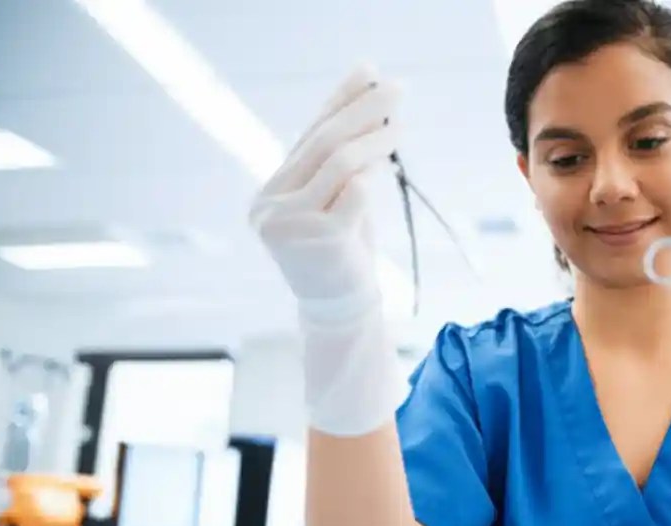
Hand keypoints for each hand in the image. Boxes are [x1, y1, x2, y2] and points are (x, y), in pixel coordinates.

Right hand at [249, 64, 400, 323]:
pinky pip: (354, 193)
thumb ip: (341, 156)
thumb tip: (365, 92)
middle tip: (394, 88)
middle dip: (361, 110)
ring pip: (339, 163)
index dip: (339, 101)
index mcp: (270, 193)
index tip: (368, 72)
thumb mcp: (336, 200)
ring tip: (400, 125)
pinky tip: (383, 167)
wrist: (342, 308)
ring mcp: (290, 224)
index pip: (309, 135)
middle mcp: (270, 207)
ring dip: (375, 139)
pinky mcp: (321, 240)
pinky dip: (371, 175)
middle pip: (323, 143)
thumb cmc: (342, 250)